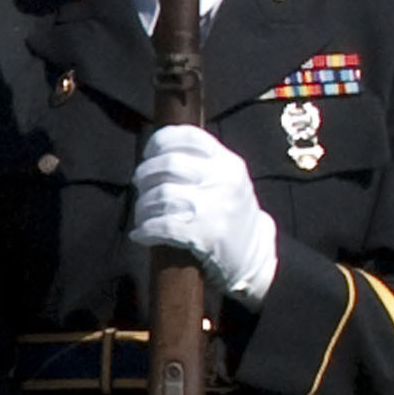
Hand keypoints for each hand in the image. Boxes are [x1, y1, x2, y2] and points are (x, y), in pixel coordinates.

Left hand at [129, 125, 277, 302]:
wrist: (253, 258)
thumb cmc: (230, 215)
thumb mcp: (228, 182)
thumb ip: (201, 164)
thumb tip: (154, 153)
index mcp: (229, 164)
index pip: (190, 137)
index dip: (161, 141)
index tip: (149, 154)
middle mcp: (224, 181)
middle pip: (168, 164)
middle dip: (145, 175)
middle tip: (140, 186)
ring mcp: (216, 207)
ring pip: (161, 195)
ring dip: (143, 206)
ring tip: (142, 214)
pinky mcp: (206, 235)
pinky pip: (163, 226)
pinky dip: (146, 230)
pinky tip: (141, 234)